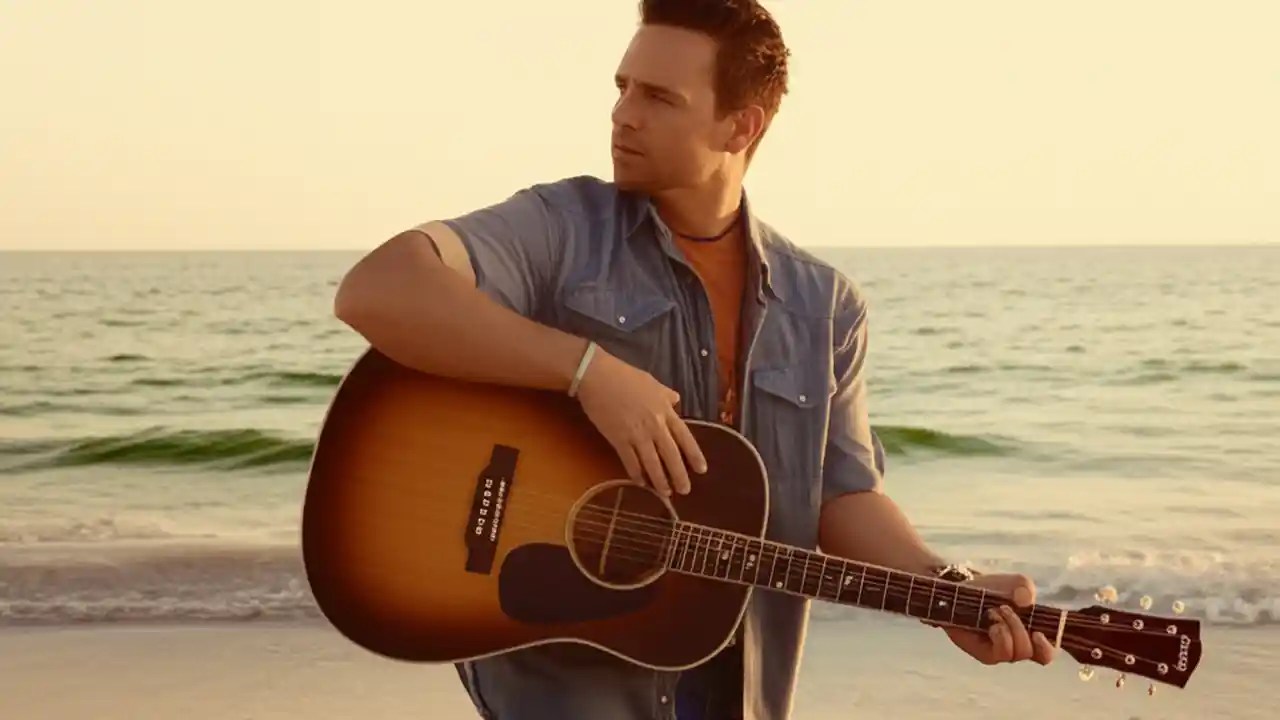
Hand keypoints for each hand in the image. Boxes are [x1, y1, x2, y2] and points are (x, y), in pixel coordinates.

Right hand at [574, 345, 706, 496]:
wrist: (597, 376)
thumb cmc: (624, 376)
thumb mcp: (651, 382)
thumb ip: (665, 394)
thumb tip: (675, 400)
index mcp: (665, 410)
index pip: (685, 437)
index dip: (694, 455)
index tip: (702, 470)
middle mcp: (655, 425)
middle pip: (671, 455)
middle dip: (679, 475)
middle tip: (685, 490)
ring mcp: (637, 434)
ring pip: (652, 463)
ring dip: (660, 480)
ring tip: (665, 493)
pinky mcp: (618, 439)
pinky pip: (630, 461)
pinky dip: (636, 474)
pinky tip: (640, 483)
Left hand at [941, 573, 1055, 665]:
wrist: (962, 591)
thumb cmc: (992, 590)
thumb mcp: (1013, 582)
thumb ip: (1025, 587)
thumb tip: (1025, 601)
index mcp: (1032, 634)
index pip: (1048, 653)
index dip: (1048, 647)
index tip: (1038, 632)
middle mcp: (1019, 647)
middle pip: (1036, 655)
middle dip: (1022, 628)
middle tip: (1005, 608)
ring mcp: (1002, 652)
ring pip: (1018, 653)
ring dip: (1011, 629)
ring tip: (995, 611)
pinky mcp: (986, 654)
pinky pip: (1000, 653)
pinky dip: (1000, 634)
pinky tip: (990, 621)